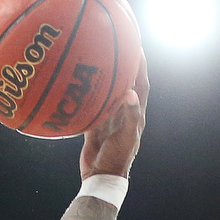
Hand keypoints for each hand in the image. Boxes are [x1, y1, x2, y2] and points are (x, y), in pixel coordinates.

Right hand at [81, 55, 148, 178]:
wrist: (100, 176)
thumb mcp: (126, 137)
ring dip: (103, 75)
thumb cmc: (118, 159)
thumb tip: (131, 92)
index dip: (140, 65)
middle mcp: (122, 112)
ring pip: (107, 91)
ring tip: (97, 55)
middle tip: (117, 43)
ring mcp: (108, 117)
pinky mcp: (94, 123)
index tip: (137, 45)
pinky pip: (90, 103)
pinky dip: (86, 92)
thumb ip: (130, 115)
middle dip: (123, 64)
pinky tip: (78, 80)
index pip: (141, 83)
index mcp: (135, 114)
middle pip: (124, 82)